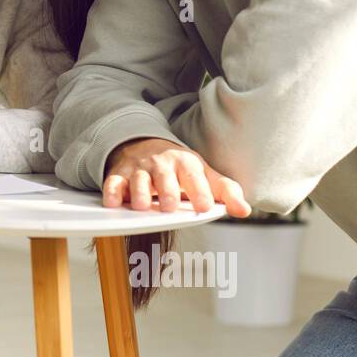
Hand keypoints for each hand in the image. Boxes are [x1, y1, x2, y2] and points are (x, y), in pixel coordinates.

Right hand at [102, 137, 251, 216]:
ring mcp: (139, 169)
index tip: (206, 207)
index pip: (194, 176)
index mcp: (185, 163)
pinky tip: (114, 203)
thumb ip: (225, 193)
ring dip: (139, 193)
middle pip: (164, 176)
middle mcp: (161, 164)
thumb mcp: (204, 174)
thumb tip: (244, 211)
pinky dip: (112, 192)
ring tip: (143, 206)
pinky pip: (113, 183)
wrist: (144, 145)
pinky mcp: (119, 175)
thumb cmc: (179, 167)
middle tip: (171, 208)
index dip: (201, 191)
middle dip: (167, 191)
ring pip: (137, 180)